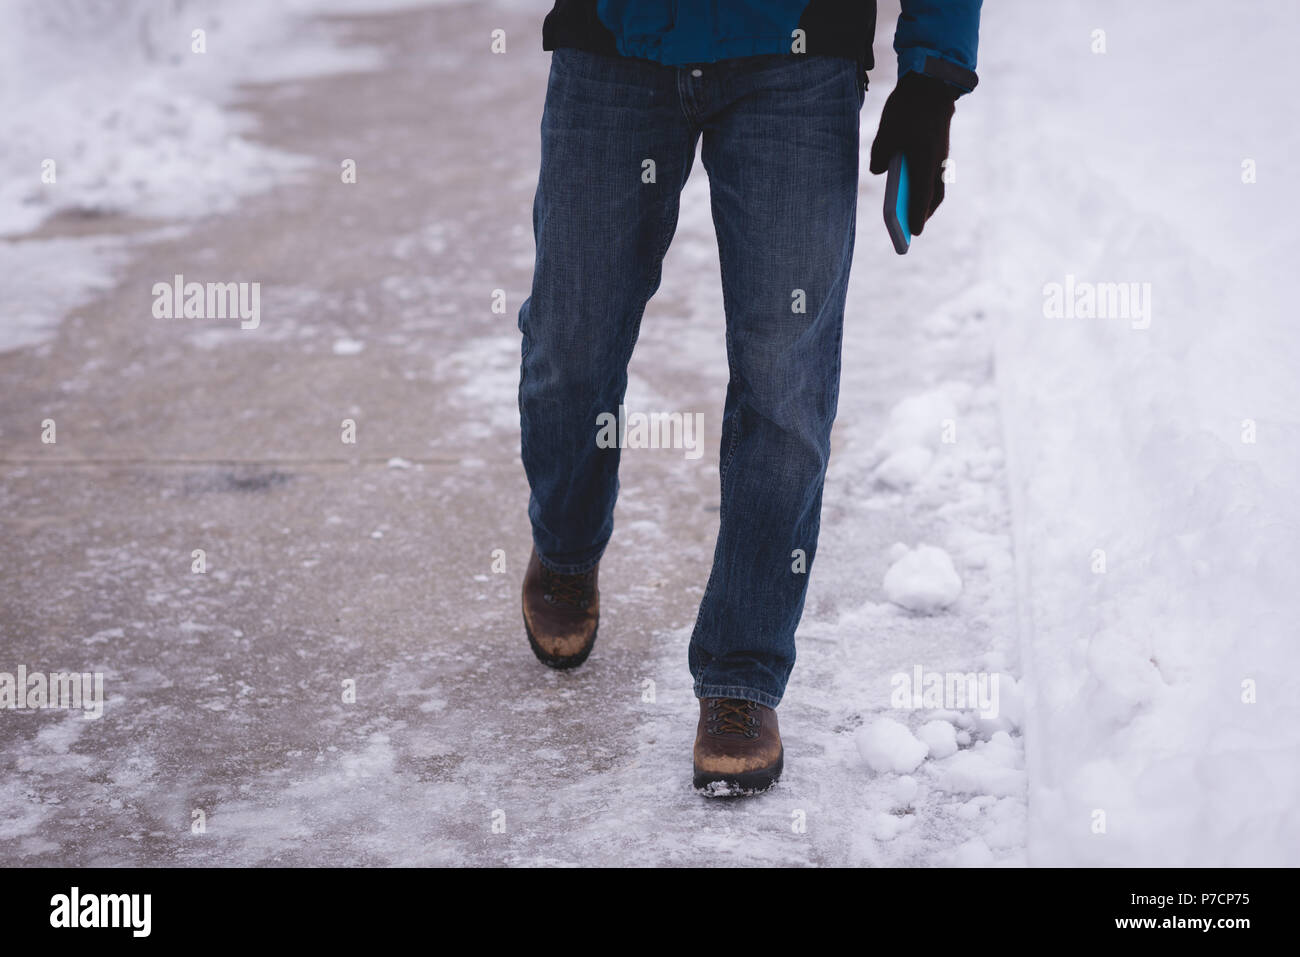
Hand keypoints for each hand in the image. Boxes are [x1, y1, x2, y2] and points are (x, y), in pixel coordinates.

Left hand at [868, 72, 959, 235]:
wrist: (932, 82)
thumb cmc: (907, 109)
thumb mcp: (886, 133)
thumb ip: (880, 156)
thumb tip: (879, 171)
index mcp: (924, 162)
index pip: (920, 198)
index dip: (916, 216)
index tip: (913, 233)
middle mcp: (937, 162)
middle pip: (933, 195)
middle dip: (924, 211)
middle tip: (915, 225)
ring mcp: (941, 154)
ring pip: (936, 183)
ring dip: (927, 197)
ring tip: (916, 207)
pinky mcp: (941, 146)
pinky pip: (936, 171)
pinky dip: (928, 182)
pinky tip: (915, 183)